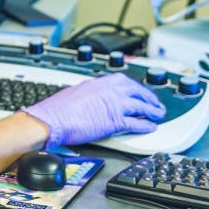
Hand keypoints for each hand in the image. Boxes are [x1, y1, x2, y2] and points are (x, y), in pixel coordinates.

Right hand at [22, 72, 165, 148]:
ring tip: (157, 114)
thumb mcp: (73, 93)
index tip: (138, 91)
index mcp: (96, 83)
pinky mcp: (113, 121)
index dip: (134, 87)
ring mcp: (112, 104)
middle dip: (148, 96)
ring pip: (140, 105)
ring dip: (152, 110)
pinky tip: (150, 127)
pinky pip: (136, 122)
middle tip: (154, 102)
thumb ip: (87, 94)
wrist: (50, 120)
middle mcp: (107, 90)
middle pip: (136, 90)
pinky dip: (146, 125)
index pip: (122, 80)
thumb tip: (91, 99)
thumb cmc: (55, 110)